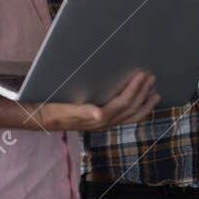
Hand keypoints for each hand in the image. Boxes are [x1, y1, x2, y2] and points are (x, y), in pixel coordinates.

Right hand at [30, 71, 159, 130]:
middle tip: (152, 78)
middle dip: (143, 94)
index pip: (123, 103)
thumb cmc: (53, 110)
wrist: (43, 118)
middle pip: (131, 109)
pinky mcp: (103, 121)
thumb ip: (82, 111)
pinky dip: (137, 110)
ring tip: (155, 93)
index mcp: (98, 119)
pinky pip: (126, 117)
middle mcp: (105, 123)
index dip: (135, 90)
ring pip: (131, 116)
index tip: (142, 75)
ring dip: (145, 104)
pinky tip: (141, 102)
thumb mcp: (65, 109)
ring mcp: (105, 123)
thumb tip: (99, 113)